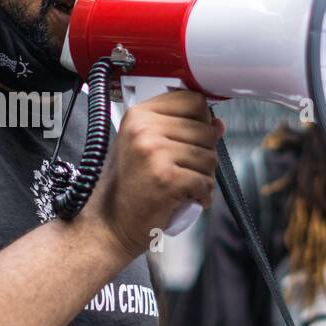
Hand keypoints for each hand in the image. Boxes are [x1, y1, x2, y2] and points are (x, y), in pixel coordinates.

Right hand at [81, 89, 222, 260]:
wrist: (108, 224)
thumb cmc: (126, 188)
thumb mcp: (143, 147)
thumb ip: (177, 130)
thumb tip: (216, 124)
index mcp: (138, 116)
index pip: (193, 100)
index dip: (201, 120)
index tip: (192, 138)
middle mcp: (144, 129)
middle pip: (206, 130)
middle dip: (204, 154)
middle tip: (184, 170)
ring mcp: (155, 153)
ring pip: (210, 157)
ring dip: (204, 176)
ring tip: (182, 186)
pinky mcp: (167, 179)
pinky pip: (206, 182)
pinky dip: (202, 195)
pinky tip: (186, 199)